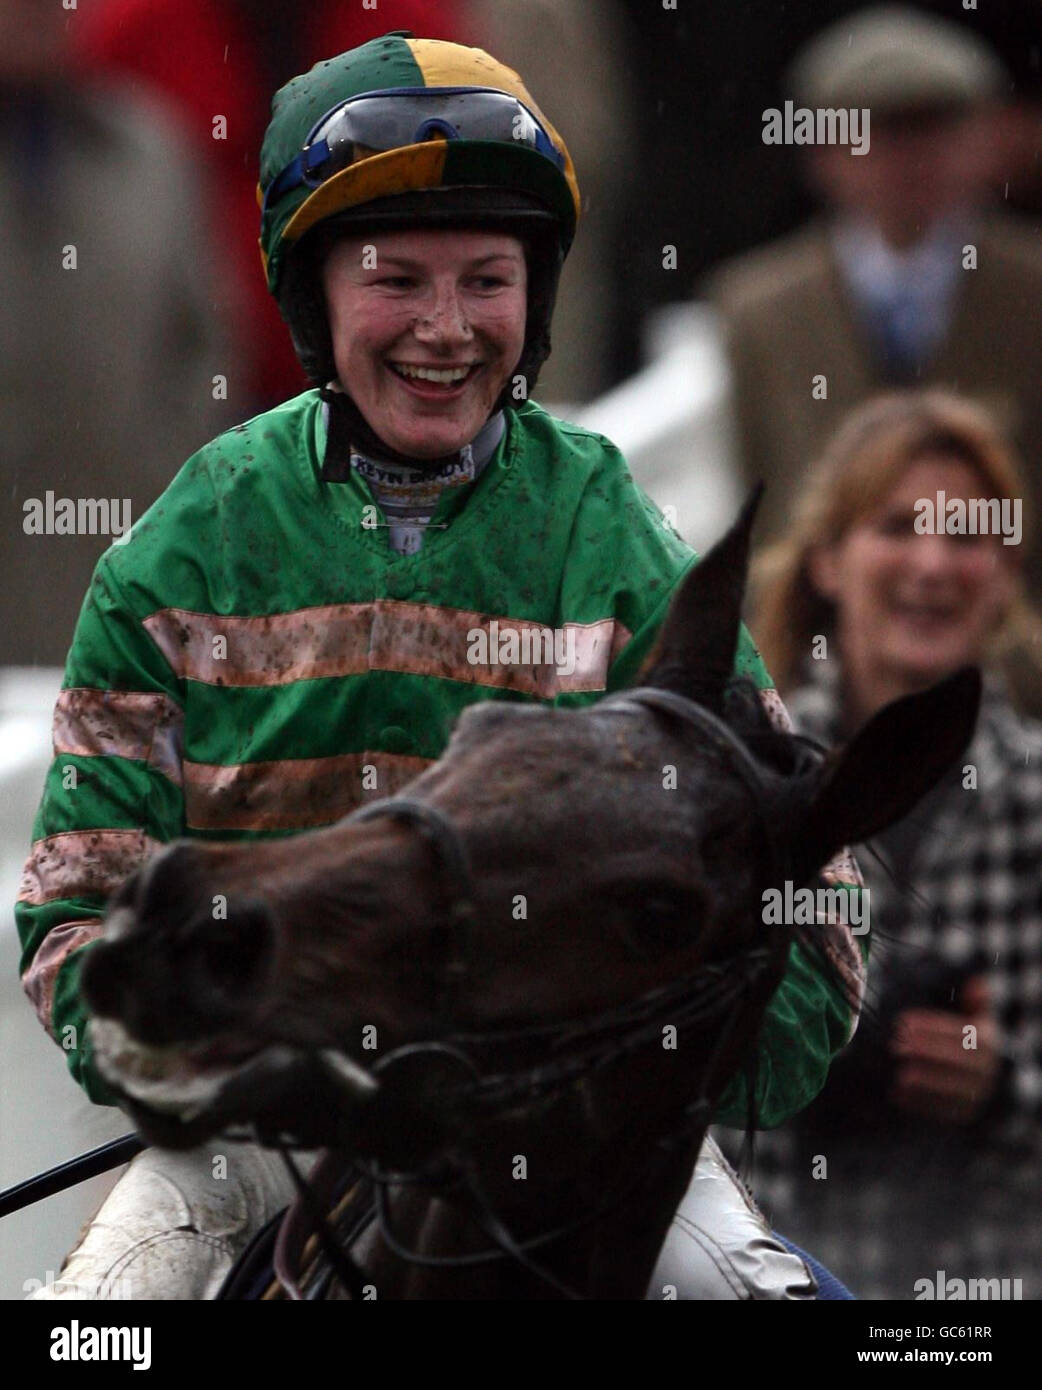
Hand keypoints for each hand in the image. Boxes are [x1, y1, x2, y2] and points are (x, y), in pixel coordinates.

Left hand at [889, 976, 1001, 1124]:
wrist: (987, 1081)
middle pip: (956, 1061)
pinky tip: (897, 1094)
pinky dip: (920, 1103)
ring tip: (898, 1074)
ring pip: (951, 1089)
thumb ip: (976, 999)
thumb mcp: (978, 1016)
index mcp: (988, 1041)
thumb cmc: (970, 1038)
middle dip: (924, 1052)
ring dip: (923, 1082)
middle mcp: (987, 1070)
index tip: (903, 1022)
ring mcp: (977, 1094)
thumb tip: (976, 982)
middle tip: (895, 1045)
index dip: (932, 1027)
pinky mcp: (964, 1114)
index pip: (961, 1033)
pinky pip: (943, 1111)